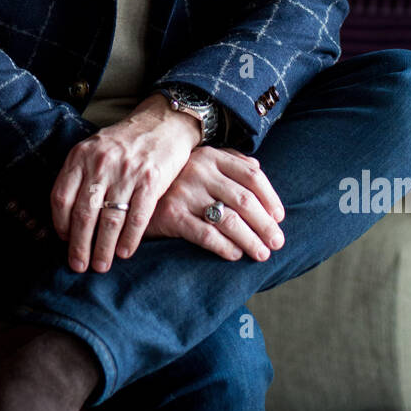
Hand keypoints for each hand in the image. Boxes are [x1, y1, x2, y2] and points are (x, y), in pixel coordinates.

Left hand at [50, 93, 201, 272]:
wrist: (163, 122)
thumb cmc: (125, 141)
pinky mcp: (150, 180)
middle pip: (83, 214)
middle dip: (79, 246)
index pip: (61, 197)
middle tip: (78, 266)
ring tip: (100, 266)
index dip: (60, 224)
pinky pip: (137, 217)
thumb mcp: (94, 148)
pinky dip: (129, 239)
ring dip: (103, 248)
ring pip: (109, 220)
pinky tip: (124, 253)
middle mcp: (101, 164)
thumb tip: (68, 218)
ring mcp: (126, 172)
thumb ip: (80, 175)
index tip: (63, 240)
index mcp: (81, 156)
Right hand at [143, 146, 284, 261]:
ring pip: (229, 219)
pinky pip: (206, 234)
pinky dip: (224, 247)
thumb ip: (228, 160)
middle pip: (245, 200)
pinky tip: (235, 254)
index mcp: (211, 156)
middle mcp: (200, 171)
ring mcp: (184, 192)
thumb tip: (257, 166)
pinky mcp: (171, 215)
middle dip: (265, 225)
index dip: (270, 197)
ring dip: (250, 240)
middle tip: (277, 242)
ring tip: (261, 254)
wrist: (131, 191)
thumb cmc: (174, 179)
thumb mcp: (200, 161)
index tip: (279, 217)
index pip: (252, 175)